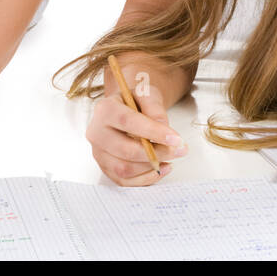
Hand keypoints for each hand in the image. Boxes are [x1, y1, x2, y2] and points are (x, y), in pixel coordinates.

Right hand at [86, 66, 186, 185]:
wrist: (125, 109)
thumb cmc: (135, 101)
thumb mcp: (147, 93)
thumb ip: (155, 108)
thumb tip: (163, 128)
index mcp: (104, 110)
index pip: (127, 122)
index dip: (152, 132)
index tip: (175, 138)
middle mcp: (96, 133)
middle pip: (125, 150)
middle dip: (157, 153)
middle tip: (180, 150)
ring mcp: (99, 153)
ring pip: (124, 169)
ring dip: (152, 167)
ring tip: (172, 158)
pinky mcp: (106, 169)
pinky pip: (125, 181)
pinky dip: (146, 179)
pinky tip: (162, 168)